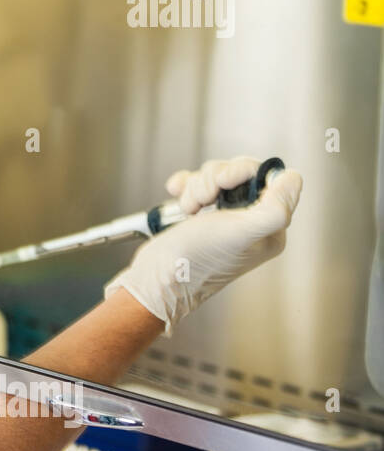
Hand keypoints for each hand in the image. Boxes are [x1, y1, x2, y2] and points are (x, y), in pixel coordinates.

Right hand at [104, 156, 302, 337]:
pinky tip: (176, 193)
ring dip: (196, 187)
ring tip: (189, 209)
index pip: (267, 179)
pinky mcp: (199, 214)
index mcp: (268, 228)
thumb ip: (276, 207)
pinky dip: (184, 186)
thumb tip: (292, 177)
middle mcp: (248, 221)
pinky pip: (196, 184)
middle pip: (239, 174)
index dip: (243, 172)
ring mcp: (222, 217)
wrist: (158, 277)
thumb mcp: (242, 232)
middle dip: (214, 180)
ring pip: (215, 177)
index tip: (225, 182)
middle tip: (204, 199)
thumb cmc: (197, 259)